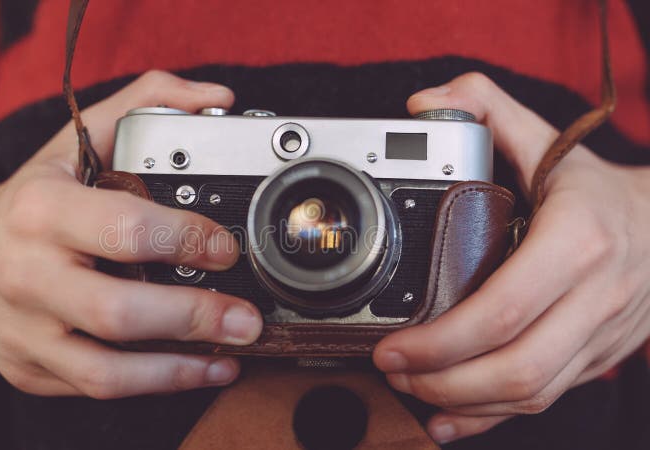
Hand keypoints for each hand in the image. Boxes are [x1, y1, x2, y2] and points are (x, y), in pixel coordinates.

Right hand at [0, 71, 262, 398]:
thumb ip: (147, 103)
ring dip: (180, 366)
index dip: (185, 240)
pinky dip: (155, 382)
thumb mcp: (77, 139)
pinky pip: (99, 386)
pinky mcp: (31, 368)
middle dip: (193, 317)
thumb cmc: (31, 199)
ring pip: (107, 368)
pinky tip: (197, 368)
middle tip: (244, 317)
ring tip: (232, 352)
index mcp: (41, 209)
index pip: (124, 229)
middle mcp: (27, 274)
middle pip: (117, 310)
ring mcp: (26, 330)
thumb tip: (216, 99)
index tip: (225, 249)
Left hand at [374, 73, 649, 442]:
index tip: (394, 343)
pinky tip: (450, 419)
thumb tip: (422, 105)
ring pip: (530, 392)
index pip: (503, 308)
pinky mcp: (596, 359)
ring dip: (463, 401)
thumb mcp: (550, 140)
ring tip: (412, 388)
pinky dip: (493, 417)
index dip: (442, 339)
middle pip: (515, 365)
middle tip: (393, 369)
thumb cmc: (598, 191)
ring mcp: (599, 335)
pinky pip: (545, 400)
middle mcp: (594, 296)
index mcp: (577, 242)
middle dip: (442, 379)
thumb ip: (485, 109)